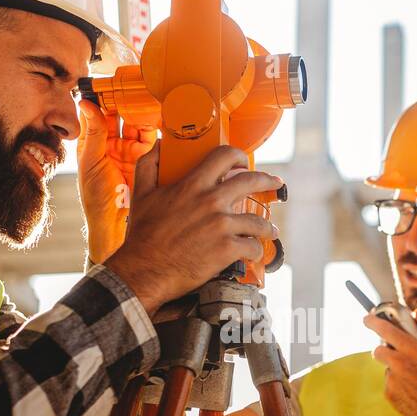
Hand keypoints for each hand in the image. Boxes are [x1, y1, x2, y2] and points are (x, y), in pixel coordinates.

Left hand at [76, 100, 156, 263]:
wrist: (116, 227)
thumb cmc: (97, 201)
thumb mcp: (91, 164)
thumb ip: (93, 134)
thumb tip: (86, 104)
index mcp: (95, 142)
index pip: (101, 112)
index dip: (106, 95)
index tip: (112, 81)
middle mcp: (114, 144)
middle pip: (125, 115)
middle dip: (131, 101)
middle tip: (140, 87)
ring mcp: (133, 152)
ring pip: (141, 124)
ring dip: (146, 113)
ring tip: (152, 101)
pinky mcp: (149, 161)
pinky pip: (155, 141)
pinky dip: (158, 130)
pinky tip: (161, 121)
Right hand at [104, 143, 281, 315]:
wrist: (145, 270)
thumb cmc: (143, 235)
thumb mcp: (141, 193)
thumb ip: (149, 165)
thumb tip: (159, 145)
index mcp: (193, 185)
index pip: (225, 156)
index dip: (239, 155)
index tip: (244, 162)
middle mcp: (211, 201)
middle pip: (251, 181)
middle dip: (268, 181)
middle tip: (275, 185)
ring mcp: (221, 226)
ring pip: (258, 220)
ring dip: (267, 225)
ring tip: (269, 230)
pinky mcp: (227, 250)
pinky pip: (253, 246)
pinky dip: (256, 250)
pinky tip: (254, 251)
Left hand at [367, 309, 416, 415]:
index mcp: (412, 349)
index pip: (386, 330)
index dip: (373, 322)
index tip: (367, 318)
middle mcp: (398, 364)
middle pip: (378, 350)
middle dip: (386, 349)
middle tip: (399, 354)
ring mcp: (392, 380)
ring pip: (386, 368)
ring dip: (395, 369)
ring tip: (414, 377)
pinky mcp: (390, 394)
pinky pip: (389, 384)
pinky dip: (397, 384)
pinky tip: (413, 389)